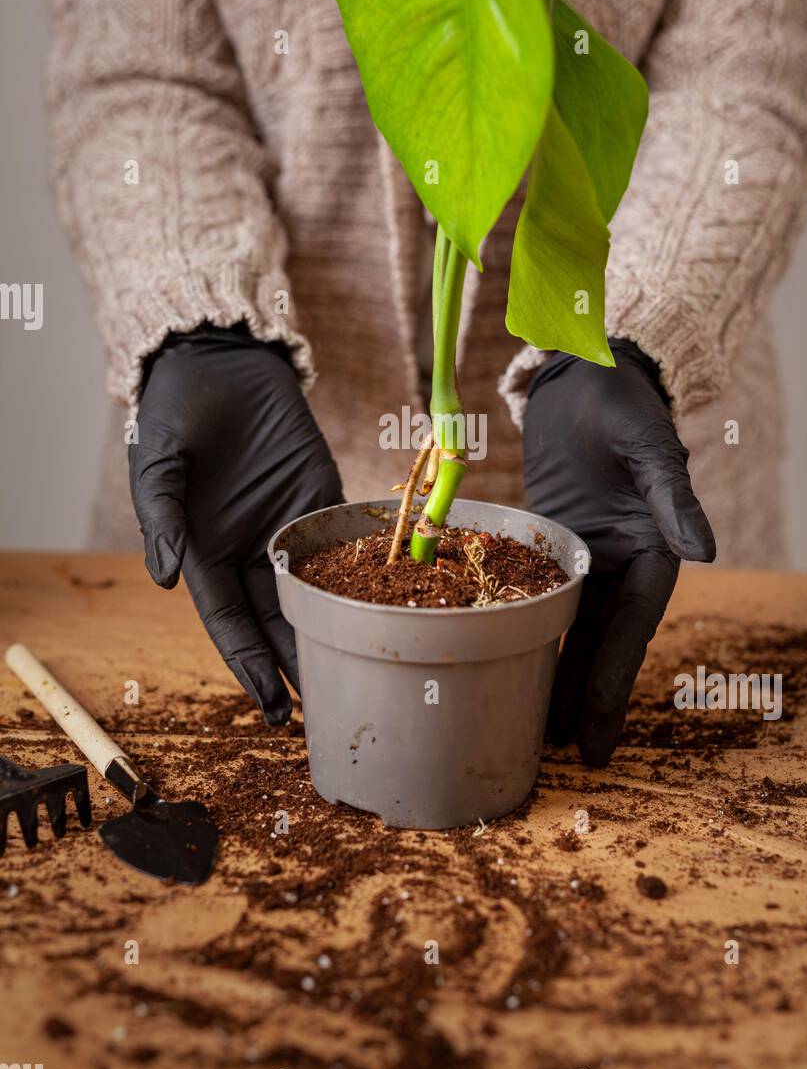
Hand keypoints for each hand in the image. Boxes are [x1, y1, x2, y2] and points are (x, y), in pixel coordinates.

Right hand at [129, 325, 342, 724]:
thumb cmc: (175, 410)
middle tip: (327, 712)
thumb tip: (160, 580)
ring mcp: (288, 525)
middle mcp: (250, 549)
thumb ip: (162, 518)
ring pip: (314, 593)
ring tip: (361, 675)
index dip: (250, 666)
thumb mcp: (159, 463)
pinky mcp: (323, 498)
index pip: (232, 624)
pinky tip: (385, 609)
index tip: (271, 707)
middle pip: (278, 621)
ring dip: (334, 632)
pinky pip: (342, 543)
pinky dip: (362, 575)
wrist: (219, 356)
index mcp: (206, 552)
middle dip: (298, 666)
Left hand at [522, 340, 714, 766]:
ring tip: (537, 733)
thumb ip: (674, 499)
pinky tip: (507, 666)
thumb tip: (707, 551)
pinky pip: (539, 599)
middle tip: (568, 756)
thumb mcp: (650, 449)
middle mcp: (619, 566)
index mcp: (651, 552)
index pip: (630, 628)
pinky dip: (527, 634)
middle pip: (598, 643)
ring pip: (568, 631)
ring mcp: (584, 561)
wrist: (583, 376)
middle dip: (583, 698)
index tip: (594, 726)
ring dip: (555, 677)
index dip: (610, 679)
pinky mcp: (550, 548)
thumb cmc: (622, 406)